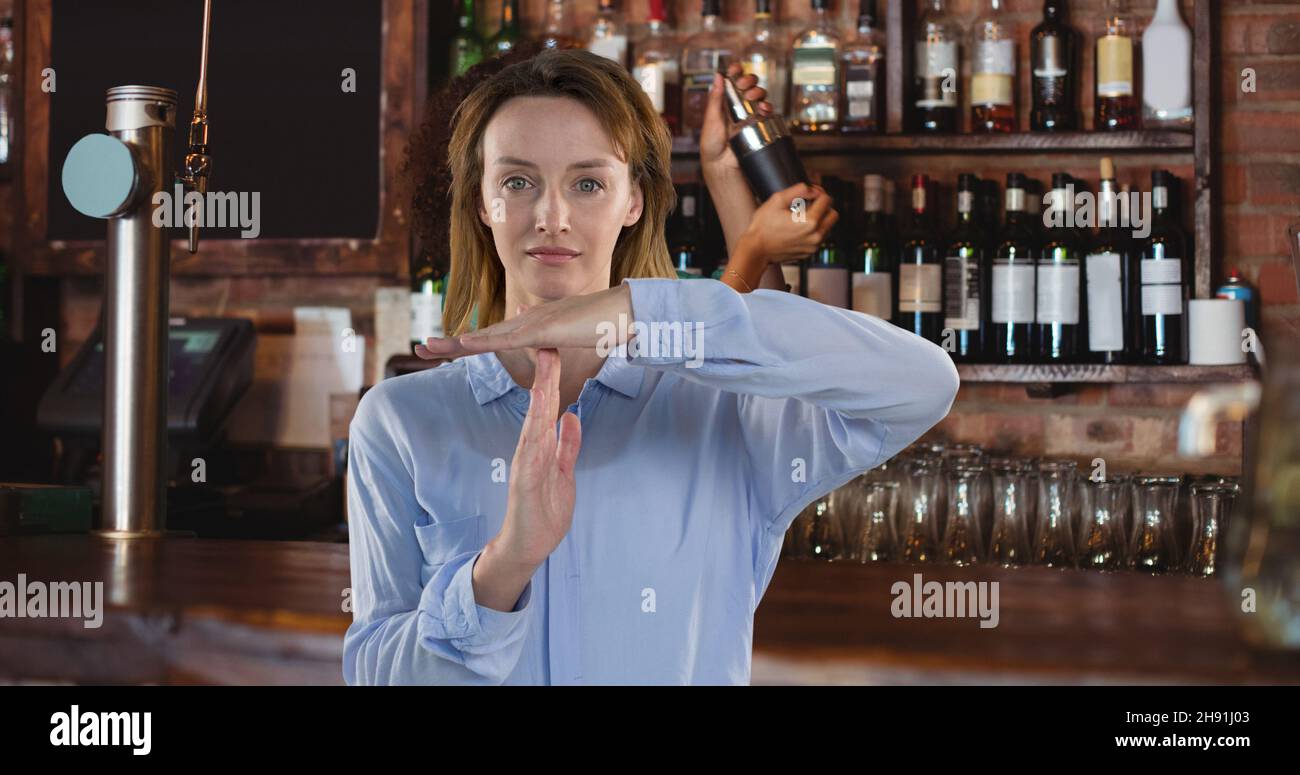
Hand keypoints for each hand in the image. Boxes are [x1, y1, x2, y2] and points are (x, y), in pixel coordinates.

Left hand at [413, 284, 633, 358]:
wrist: (623, 311)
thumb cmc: (603, 323)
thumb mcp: (571, 333)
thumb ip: (552, 333)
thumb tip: (537, 331)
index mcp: (531, 325)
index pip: (493, 338)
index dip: (466, 343)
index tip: (443, 349)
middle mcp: (527, 321)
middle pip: (481, 336)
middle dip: (449, 343)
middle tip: (419, 350)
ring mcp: (533, 324)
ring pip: (487, 337)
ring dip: (455, 343)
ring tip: (427, 347)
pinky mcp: (543, 329)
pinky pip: (509, 339)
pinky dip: (484, 341)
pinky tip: (464, 344)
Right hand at [492, 348, 582, 566]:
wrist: (527, 546)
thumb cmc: (543, 511)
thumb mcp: (564, 472)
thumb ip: (567, 445)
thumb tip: (571, 417)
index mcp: (541, 446)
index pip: (548, 407)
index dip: (552, 379)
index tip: (556, 352)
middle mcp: (531, 449)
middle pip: (540, 407)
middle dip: (545, 376)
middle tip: (547, 345)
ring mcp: (526, 463)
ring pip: (534, 423)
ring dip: (540, 395)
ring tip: (545, 369)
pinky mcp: (524, 479)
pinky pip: (531, 450)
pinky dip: (535, 429)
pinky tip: (539, 412)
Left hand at [699, 62, 772, 181]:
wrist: (722, 165)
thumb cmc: (712, 145)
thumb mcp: (711, 120)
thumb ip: (715, 99)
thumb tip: (718, 76)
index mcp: (724, 101)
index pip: (731, 81)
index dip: (735, 72)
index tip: (736, 68)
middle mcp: (737, 105)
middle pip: (748, 85)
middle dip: (749, 80)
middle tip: (744, 86)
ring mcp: (749, 114)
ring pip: (759, 95)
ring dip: (759, 92)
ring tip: (754, 98)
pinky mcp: (759, 124)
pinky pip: (766, 111)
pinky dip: (767, 106)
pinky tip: (764, 109)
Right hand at [738, 182, 838, 265]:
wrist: (756, 250)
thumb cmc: (763, 226)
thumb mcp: (777, 200)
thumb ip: (798, 190)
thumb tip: (813, 189)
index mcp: (810, 222)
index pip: (827, 200)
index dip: (817, 193)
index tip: (808, 194)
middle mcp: (815, 236)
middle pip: (833, 214)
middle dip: (823, 207)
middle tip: (809, 205)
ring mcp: (813, 246)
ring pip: (828, 227)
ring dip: (820, 219)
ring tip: (801, 217)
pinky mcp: (809, 253)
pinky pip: (819, 238)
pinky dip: (813, 231)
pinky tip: (798, 228)